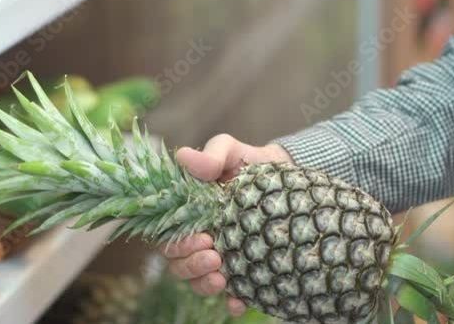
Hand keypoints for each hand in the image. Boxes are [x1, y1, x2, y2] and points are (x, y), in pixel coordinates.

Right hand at [163, 134, 292, 316]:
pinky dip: (232, 302)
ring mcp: (220, 255)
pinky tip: (239, 302)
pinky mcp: (243, 269)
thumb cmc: (249, 162)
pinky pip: (231, 295)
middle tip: (214, 255)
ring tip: (223, 277)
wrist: (286, 175)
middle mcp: (199, 238)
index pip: (167, 237)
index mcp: (187, 214)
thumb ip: (211, 155)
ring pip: (197, 281)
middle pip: (178, 263)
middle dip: (191, 265)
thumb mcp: (230, 151)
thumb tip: (184, 157)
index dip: (176, 244)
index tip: (201, 237)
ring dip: (205, 284)